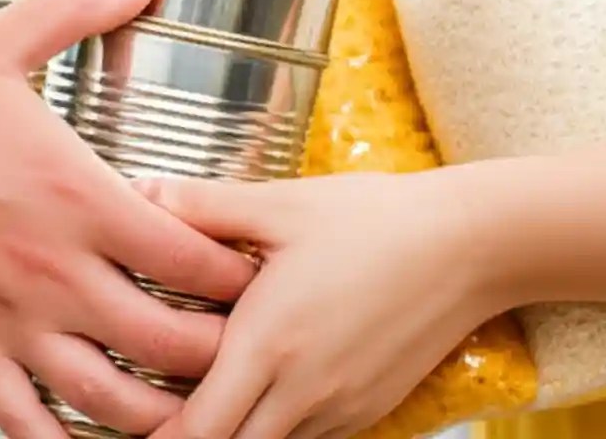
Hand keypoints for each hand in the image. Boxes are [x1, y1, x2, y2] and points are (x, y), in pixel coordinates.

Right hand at [0, 0, 256, 437]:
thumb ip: (74, 9)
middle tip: (241, 345)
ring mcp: (10, 320)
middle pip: (172, 342)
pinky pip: (26, 423)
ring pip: (112, 400)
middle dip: (221, 352)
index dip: (239, 274)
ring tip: (192, 405)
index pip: (193, 256)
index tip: (253, 274)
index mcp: (76, 196)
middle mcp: (55, 271)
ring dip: (163, 412)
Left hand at [138, 171, 500, 438]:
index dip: (161, 437)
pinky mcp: (370, 410)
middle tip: (161, 411)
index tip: (134, 424)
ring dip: (236, 433)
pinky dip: (276, 429)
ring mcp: (342, 407)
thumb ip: (201, 206)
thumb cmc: (373, 219)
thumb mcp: (279, 204)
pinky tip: (262, 391)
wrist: (472, 244)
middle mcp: (305, 390)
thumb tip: (138, 190)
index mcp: (271, 344)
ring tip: (209, 398)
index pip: (200, 429)